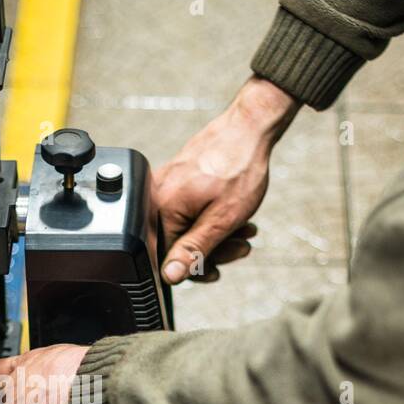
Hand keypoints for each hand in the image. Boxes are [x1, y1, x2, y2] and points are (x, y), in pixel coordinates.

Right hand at [151, 76, 299, 283]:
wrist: (248, 127)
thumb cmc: (238, 168)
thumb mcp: (221, 220)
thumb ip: (193, 250)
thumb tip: (169, 276)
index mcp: (161, 210)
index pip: (167, 260)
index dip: (195, 270)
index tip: (219, 270)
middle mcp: (154, 198)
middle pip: (176, 244)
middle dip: (212, 252)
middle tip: (242, 247)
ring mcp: (163, 187)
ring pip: (185, 228)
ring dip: (217, 236)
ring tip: (245, 230)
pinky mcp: (173, 180)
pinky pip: (186, 210)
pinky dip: (210, 218)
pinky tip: (233, 215)